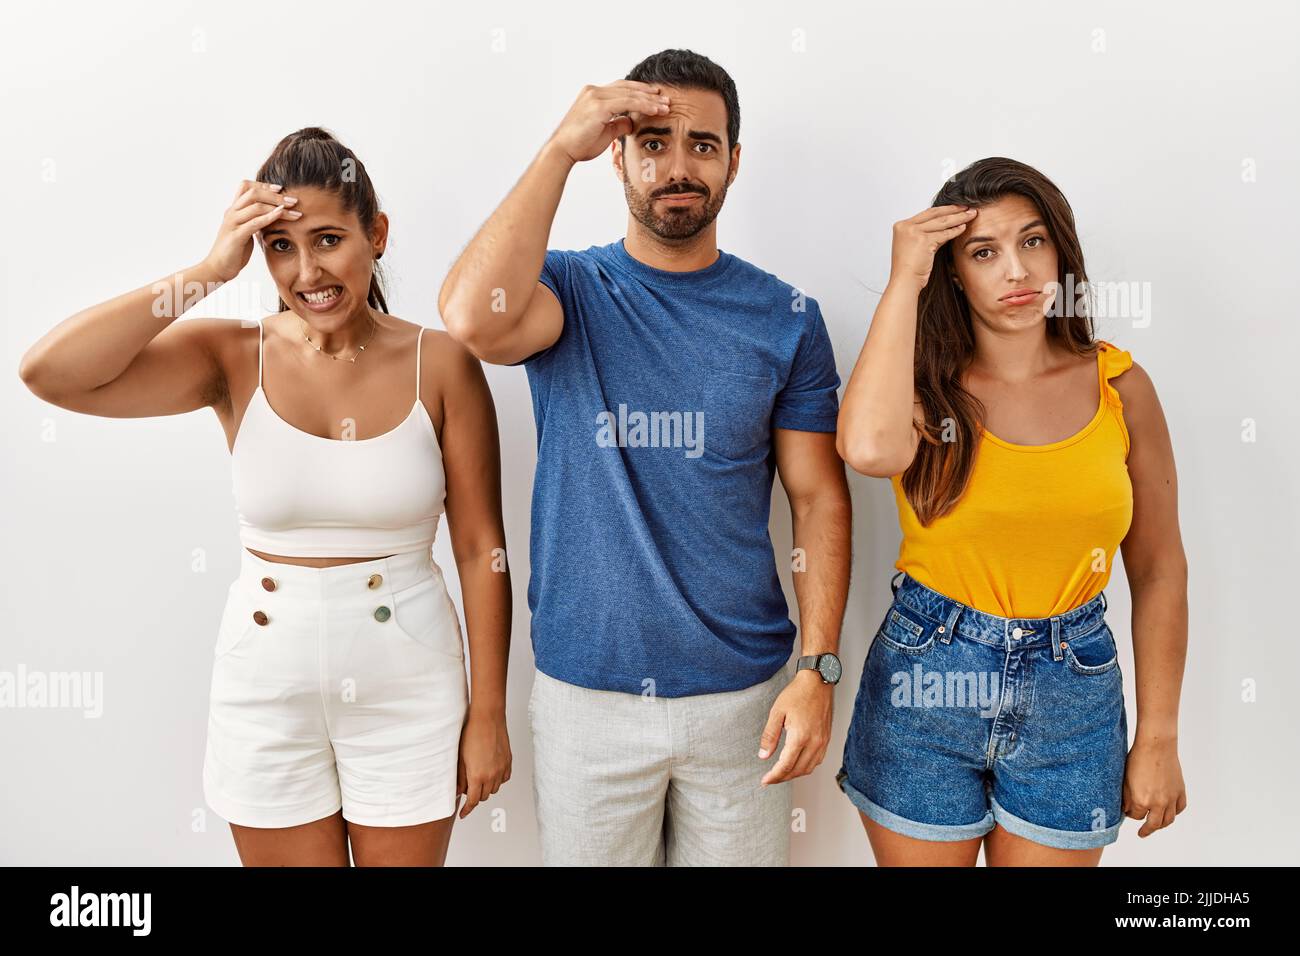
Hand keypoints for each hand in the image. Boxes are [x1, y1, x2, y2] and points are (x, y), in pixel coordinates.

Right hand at [203, 180, 301, 282]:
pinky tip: (281, 215)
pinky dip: (269, 217)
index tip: (281, 188)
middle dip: (276, 195)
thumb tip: (271, 214)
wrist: (217, 268)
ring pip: (256, 206)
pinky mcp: (236, 236)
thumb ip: (255, 220)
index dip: (264, 185)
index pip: (246, 186)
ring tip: (295, 211)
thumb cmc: (234, 251)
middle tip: (294, 201)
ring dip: (278, 206)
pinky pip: (254, 223)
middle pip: (254, 193)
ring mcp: (233, 223)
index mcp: (233, 210)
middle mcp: (232, 213)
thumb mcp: (246, 231)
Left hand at [456, 706, 511, 817]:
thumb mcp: (460, 758)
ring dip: (486, 787)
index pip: (473, 801)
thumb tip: (458, 792)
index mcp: (477, 776)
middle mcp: (492, 775)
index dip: (467, 809)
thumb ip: (459, 778)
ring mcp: (502, 769)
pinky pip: (504, 779)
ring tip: (479, 776)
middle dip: (475, 795)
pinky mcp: (508, 762)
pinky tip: (490, 771)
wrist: (488, 718)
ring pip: (494, 788)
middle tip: (468, 785)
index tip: (463, 813)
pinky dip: (497, 780)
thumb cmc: (471, 734)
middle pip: (484, 796)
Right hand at [545, 81, 670, 164]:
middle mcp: (593, 91)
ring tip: (666, 106)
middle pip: (627, 88)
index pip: (621, 88)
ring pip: (630, 94)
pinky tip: (655, 110)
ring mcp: (595, 96)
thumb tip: (631, 121)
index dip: (639, 91)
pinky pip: (627, 102)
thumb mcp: (605, 132)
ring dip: (650, 100)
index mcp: (593, 94)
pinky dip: (643, 105)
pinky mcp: (598, 105)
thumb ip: (618, 124)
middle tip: (666, 99)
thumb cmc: (579, 145)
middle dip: (648, 93)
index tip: (655, 96)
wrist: (562, 151)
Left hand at [758, 669, 832, 784]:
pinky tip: (797, 764)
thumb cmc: (797, 693)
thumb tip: (763, 755)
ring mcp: (823, 741)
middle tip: (770, 778)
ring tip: (781, 773)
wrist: (818, 682)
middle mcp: (814, 742)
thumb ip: (770, 736)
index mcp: (800, 736)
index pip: (786, 765)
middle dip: (782, 777)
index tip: (765, 781)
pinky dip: (806, 767)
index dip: (774, 776)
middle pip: (798, 770)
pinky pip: (817, 760)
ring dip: (794, 774)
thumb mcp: (777, 712)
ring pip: (809, 768)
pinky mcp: (826, 739)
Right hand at [889, 204, 977, 290]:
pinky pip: (944, 234)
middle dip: (953, 210)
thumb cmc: (908, 269)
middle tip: (966, 207)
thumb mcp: (914, 246)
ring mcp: (914, 232)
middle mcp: (906, 226)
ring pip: (942, 222)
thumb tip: (944, 229)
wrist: (904, 281)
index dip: (943, 210)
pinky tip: (964, 228)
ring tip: (971, 214)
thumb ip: (926, 235)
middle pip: (935, 214)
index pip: (926, 214)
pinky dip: (955, 231)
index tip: (955, 208)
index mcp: (901, 226)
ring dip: (958, 218)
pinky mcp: (923, 240)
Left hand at [1122, 736, 1186, 836]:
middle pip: (1153, 824)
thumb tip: (1127, 808)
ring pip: (1168, 820)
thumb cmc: (1138, 759)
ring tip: (1156, 826)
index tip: (1128, 813)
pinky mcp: (1180, 791)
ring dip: (1161, 825)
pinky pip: (1180, 808)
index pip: (1136, 816)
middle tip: (1142, 833)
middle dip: (1146, 830)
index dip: (1130, 815)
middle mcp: (1158, 803)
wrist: (1157, 746)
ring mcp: (1171, 798)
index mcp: (1142, 800)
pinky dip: (1175, 812)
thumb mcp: (1126, 779)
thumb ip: (1127, 797)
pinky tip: (1169, 812)